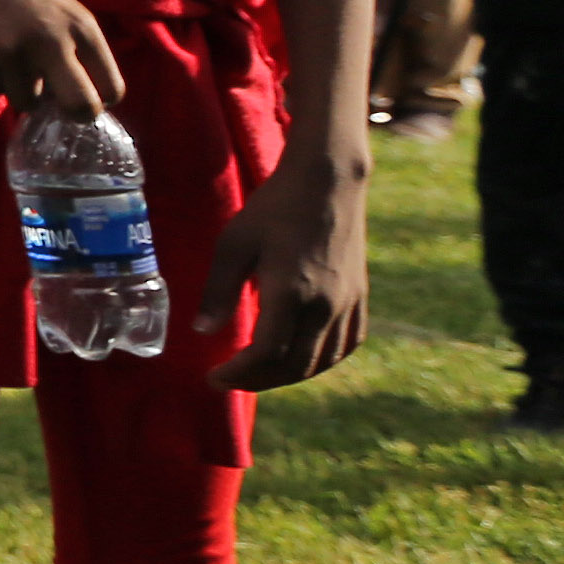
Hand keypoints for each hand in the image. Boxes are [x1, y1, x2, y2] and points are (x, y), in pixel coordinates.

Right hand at [0, 0, 123, 116]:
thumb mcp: (63, 7)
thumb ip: (79, 46)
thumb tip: (87, 95)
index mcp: (81, 26)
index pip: (111, 87)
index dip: (100, 100)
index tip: (85, 96)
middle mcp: (52, 41)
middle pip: (81, 107)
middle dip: (74, 115)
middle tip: (61, 109)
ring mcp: (14, 53)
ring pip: (31, 103)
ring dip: (23, 91)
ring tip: (13, 64)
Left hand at [199, 151, 369, 389]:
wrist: (328, 182)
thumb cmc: (274, 208)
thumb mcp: (234, 243)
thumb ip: (218, 290)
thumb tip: (202, 330)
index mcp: (291, 292)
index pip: (268, 353)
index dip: (240, 373)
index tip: (214, 377)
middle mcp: (325, 305)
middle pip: (295, 366)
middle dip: (259, 380)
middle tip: (230, 379)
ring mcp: (348, 303)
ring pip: (323, 361)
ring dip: (289, 375)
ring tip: (258, 372)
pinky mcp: (361, 297)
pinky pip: (347, 344)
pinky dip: (323, 360)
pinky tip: (301, 357)